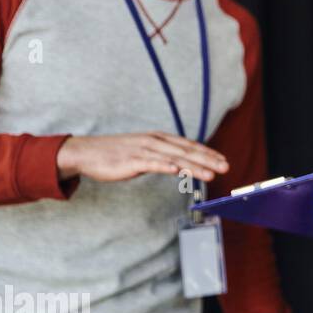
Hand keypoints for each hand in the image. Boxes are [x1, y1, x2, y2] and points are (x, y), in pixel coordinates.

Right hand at [56, 133, 228, 182]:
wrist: (87, 152)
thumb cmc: (117, 153)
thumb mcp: (145, 151)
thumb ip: (163, 155)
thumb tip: (181, 163)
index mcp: (159, 138)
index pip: (189, 145)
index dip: (208, 153)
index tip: (223, 160)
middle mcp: (155, 141)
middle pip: (187, 151)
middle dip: (208, 160)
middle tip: (226, 167)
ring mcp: (144, 150)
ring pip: (175, 158)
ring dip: (194, 166)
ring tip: (210, 174)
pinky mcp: (132, 160)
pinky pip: (152, 163)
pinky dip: (166, 166)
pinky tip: (178, 171)